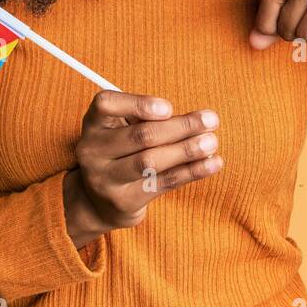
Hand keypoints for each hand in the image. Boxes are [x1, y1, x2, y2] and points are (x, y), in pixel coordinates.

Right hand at [64, 91, 221, 249]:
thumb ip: (148, 120)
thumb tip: (196, 121)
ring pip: (151, 162)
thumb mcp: (123, 130)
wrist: (98, 201)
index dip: (138, 104)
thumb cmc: (122, 152)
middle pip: (140, 136)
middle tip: (211, 120)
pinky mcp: (125, 201)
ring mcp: (106, 179)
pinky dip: (191, 172)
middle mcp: (93, 151)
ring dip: (187, 150)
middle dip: (180, 127)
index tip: (169, 108)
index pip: (105, 104)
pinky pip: (163, 183)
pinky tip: (213, 164)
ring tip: (212, 142)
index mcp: (93, 124)